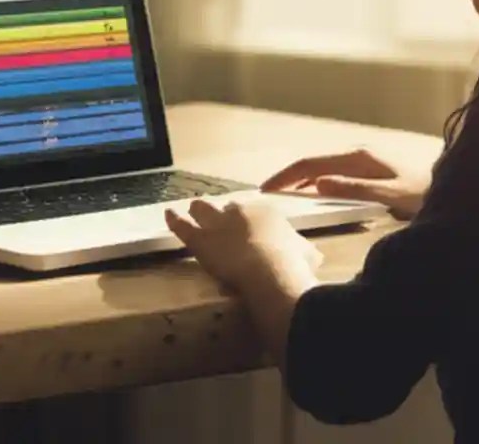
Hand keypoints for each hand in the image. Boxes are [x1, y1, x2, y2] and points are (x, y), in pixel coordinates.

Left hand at [165, 199, 322, 292]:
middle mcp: (241, 211)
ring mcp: (218, 223)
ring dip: (198, 210)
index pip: (255, 210)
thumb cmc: (293, 264)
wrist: (271, 271)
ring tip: (192, 210)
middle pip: (228, 206)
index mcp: (268, 212)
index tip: (250, 229)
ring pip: (202, 208)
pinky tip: (169, 215)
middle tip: (222, 221)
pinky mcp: (199, 239)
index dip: (250, 220)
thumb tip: (310, 256)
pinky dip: (174, 219)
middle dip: (224, 213)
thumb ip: (303, 252)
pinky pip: (181, 224)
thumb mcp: (307, 255)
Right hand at [261, 148, 430, 219]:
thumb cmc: (424, 191)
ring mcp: (363, 159)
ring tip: (282, 192)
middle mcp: (358, 153)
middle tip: (266, 192)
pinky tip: (312, 190)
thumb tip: (318, 183)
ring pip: (322, 166)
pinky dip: (316, 180)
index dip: (286, 176)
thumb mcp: (390, 194)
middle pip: (313, 163)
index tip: (266, 189)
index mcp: (359, 157)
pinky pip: (333, 171)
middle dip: (288, 175)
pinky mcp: (368, 167)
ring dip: (300, 178)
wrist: (451, 185)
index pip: (311, 165)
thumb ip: (355, 189)